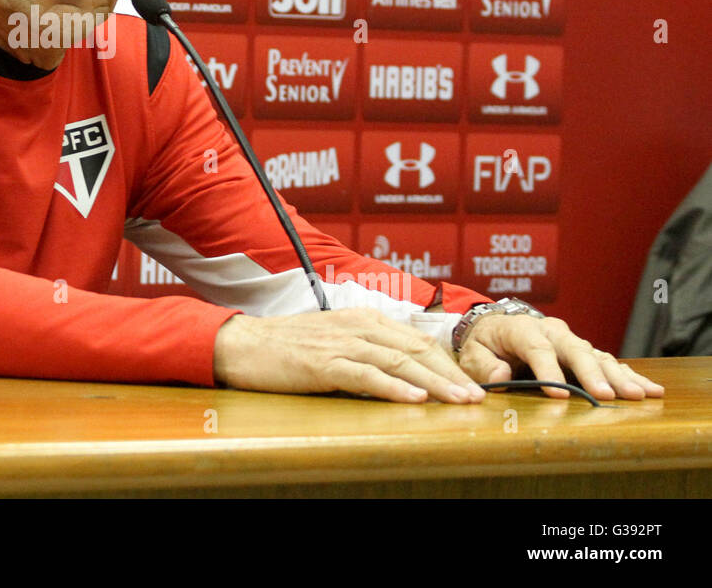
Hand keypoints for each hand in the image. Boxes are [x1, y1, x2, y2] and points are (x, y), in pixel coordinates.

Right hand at [213, 310, 485, 403]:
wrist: (243, 344)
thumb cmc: (285, 346)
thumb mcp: (332, 340)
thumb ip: (364, 350)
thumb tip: (397, 373)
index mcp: (362, 319)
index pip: (414, 341)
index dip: (445, 362)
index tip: (468, 383)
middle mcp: (357, 327)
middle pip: (415, 350)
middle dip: (450, 374)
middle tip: (477, 396)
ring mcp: (341, 344)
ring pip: (398, 362)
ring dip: (434, 383)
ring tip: (460, 400)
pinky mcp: (323, 364)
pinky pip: (366, 375)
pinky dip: (394, 388)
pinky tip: (415, 399)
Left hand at [456, 314, 664, 399]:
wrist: (495, 326)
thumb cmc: (484, 343)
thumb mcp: (473, 352)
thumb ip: (484, 364)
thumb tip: (500, 375)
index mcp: (521, 329)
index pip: (536, 349)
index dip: (547, 371)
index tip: (557, 394)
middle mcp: (551, 331)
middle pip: (575, 350)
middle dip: (592, 374)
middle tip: (607, 396)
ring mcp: (570, 341)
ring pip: (597, 357)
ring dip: (619, 377)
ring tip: (640, 395)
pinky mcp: (583, 352)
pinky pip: (608, 363)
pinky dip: (628, 375)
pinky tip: (650, 389)